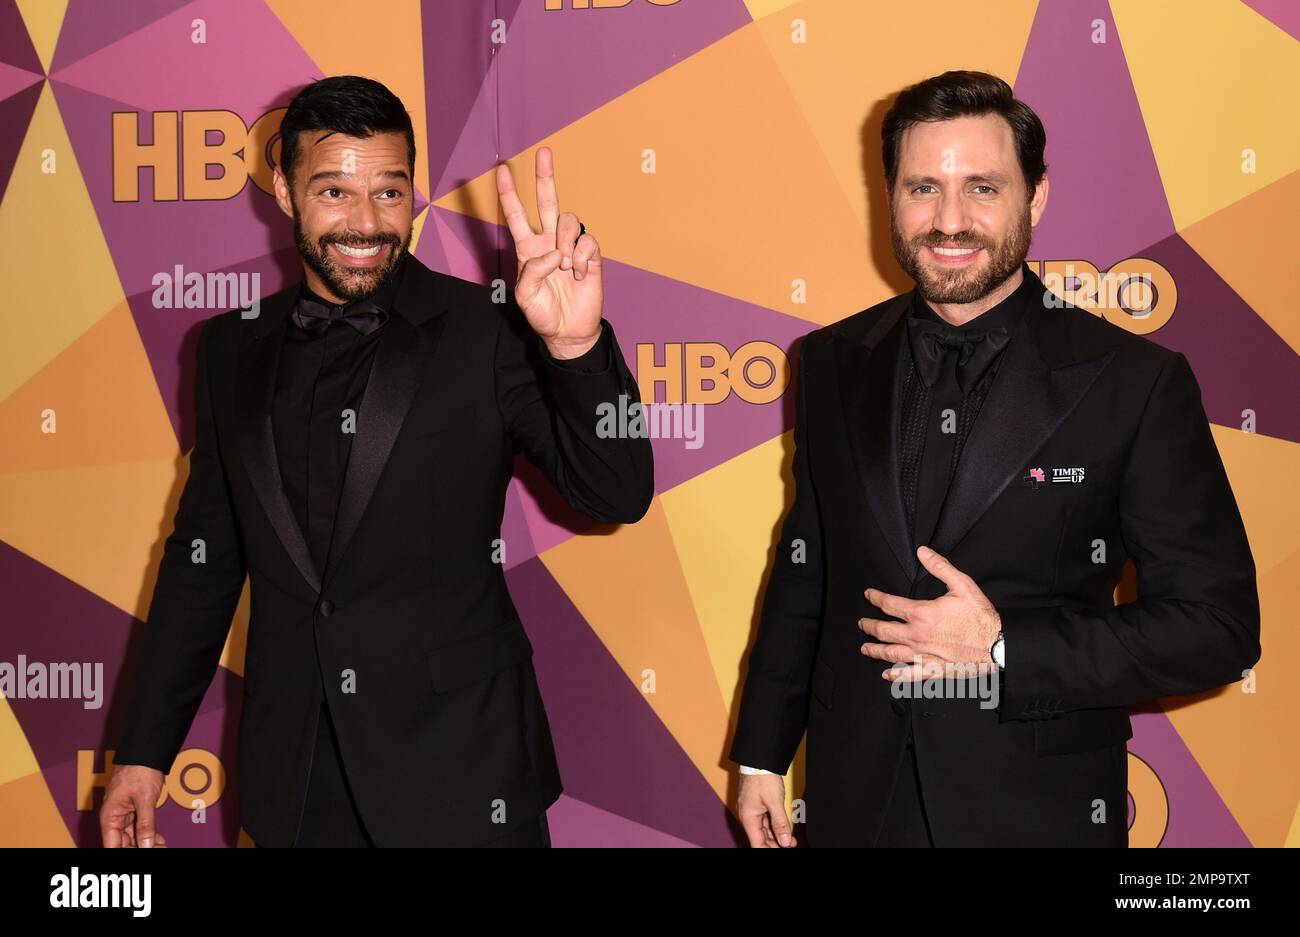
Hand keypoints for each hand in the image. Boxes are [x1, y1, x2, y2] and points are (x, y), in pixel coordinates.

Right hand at [100, 764, 167, 847]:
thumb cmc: (140, 769)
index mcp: (109, 816)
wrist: (146, 751)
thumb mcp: (145, 799)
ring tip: (162, 846)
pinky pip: (140, 827)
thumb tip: (146, 846)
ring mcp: (124, 814)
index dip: (125, 852)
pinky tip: (160, 840)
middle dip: (140, 848)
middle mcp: (114, 817)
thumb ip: (145, 825)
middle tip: (159, 849)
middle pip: (123, 843)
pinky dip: (150, 834)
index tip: (141, 853)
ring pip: (132, 837)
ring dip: (147, 843)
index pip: (112, 845)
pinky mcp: (134, 810)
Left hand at [495, 146, 602, 358]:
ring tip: (566, 266)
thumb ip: (533, 271)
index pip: (517, 215)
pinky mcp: (591, 255)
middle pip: (547, 202)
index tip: (502, 169)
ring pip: (570, 221)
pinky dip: (582, 258)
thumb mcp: (525, 295)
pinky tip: (580, 275)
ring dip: (567, 241)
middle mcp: (549, 242)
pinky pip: (588, 242)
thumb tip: (554, 252)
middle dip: (545, 177)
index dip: (509, 193)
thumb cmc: (543, 314)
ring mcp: (570, 247)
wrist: (569, 331)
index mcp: (528, 249)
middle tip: (544, 152)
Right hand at [738, 773, 796, 847]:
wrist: (758, 759)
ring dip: (777, 836)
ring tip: (791, 840)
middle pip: (761, 838)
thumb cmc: (762, 777)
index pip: (757, 844)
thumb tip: (785, 842)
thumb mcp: (774, 801)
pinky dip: (774, 826)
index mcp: (749, 818)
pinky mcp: (756, 805)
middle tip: (790, 845)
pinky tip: (784, 829)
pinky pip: (765, 821)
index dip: (769, 850)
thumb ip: (780, 823)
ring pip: (764, 830)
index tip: (782, 850)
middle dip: (776, 844)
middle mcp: (748, 817)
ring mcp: (752, 811)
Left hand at [858, 545, 1000, 681]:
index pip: (890, 604)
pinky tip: (887, 674)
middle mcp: (917, 636)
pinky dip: (896, 675)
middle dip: (870, 625)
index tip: (869, 595)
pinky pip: (909, 674)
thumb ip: (940, 567)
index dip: (876, 598)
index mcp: (922, 613)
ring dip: (876, 649)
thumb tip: (922, 552)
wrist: (997, 646)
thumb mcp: (962, 585)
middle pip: (885, 630)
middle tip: (862, 623)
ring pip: (891, 653)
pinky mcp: (933, 670)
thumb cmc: (981, 616)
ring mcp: (923, 655)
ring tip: (865, 648)